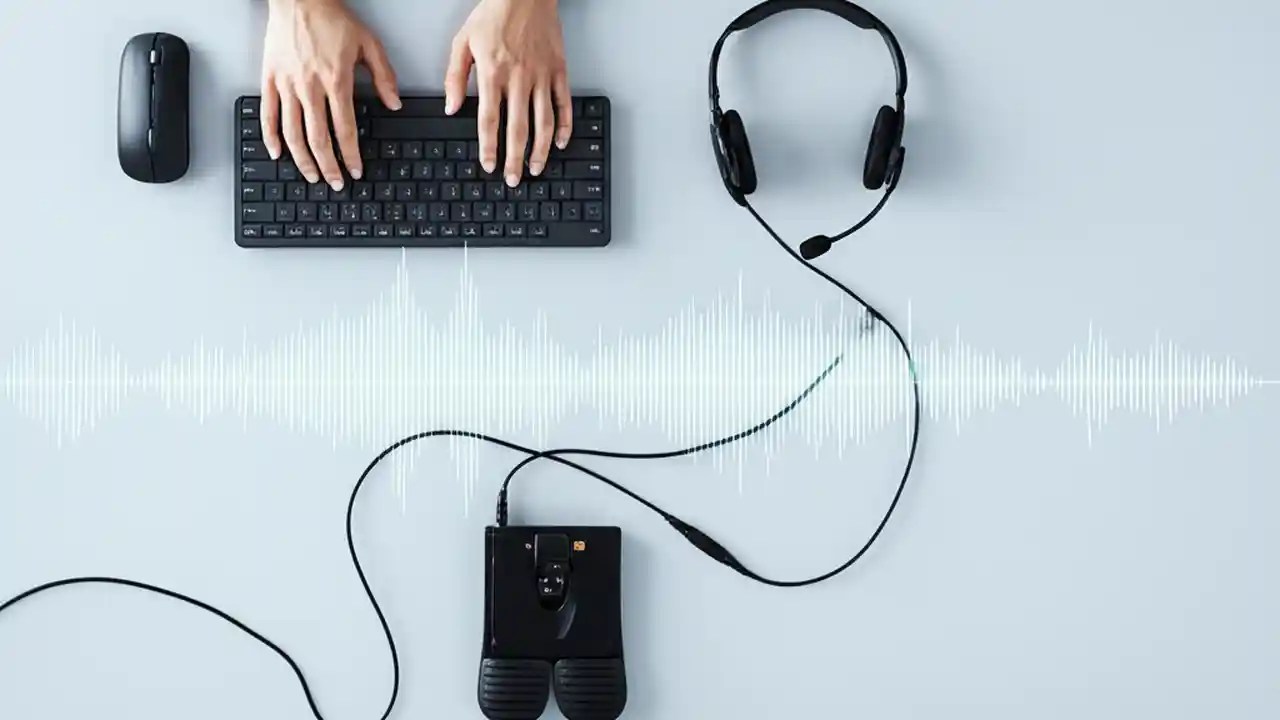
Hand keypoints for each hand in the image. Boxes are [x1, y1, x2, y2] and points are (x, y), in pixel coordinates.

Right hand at [261, 0, 400, 188]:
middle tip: (335, 183)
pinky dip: (270, 137)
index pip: (345, 130)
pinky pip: (267, 114)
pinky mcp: (269, 79)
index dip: (350, 156)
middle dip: (328, 167)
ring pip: (292, 133)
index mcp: (336, 81)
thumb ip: (383, 77)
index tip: (355, 171)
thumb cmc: (332, 19)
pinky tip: (277, 154)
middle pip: (318, 139)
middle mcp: (310, 87)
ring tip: (311, 176)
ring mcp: (287, 85)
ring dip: (302, 160)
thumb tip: (394, 104)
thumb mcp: (369, 44)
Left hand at [444, 0, 572, 187]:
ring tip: (536, 168)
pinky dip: (564, 126)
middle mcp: (519, 78)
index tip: (489, 165)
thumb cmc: (493, 14)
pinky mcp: (559, 71)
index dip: (489, 147)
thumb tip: (451, 108)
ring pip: (543, 122)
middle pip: (518, 129)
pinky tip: (560, 142)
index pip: (489, 120)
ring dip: (540, 150)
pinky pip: (564, 104)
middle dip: (515, 159)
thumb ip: (454, 77)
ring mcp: (541, 76)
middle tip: (513, 179)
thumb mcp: (462, 42)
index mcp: (492, 73)